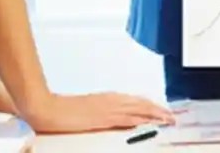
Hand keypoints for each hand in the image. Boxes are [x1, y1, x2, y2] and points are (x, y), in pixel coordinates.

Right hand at [23, 92, 174, 133]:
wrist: (48, 108)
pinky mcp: (103, 117)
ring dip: (155, 113)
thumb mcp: (86, 111)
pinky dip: (141, 119)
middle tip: (171, 115)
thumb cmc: (63, 110)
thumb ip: (100, 113)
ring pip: (138, 108)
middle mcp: (111, 100)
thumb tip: (110, 119)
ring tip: (168, 118)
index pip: (135, 101)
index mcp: (107, 98)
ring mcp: (108, 108)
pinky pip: (127, 118)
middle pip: (141, 103)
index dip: (150, 106)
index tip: (161, 110)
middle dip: (158, 109)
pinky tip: (150, 122)